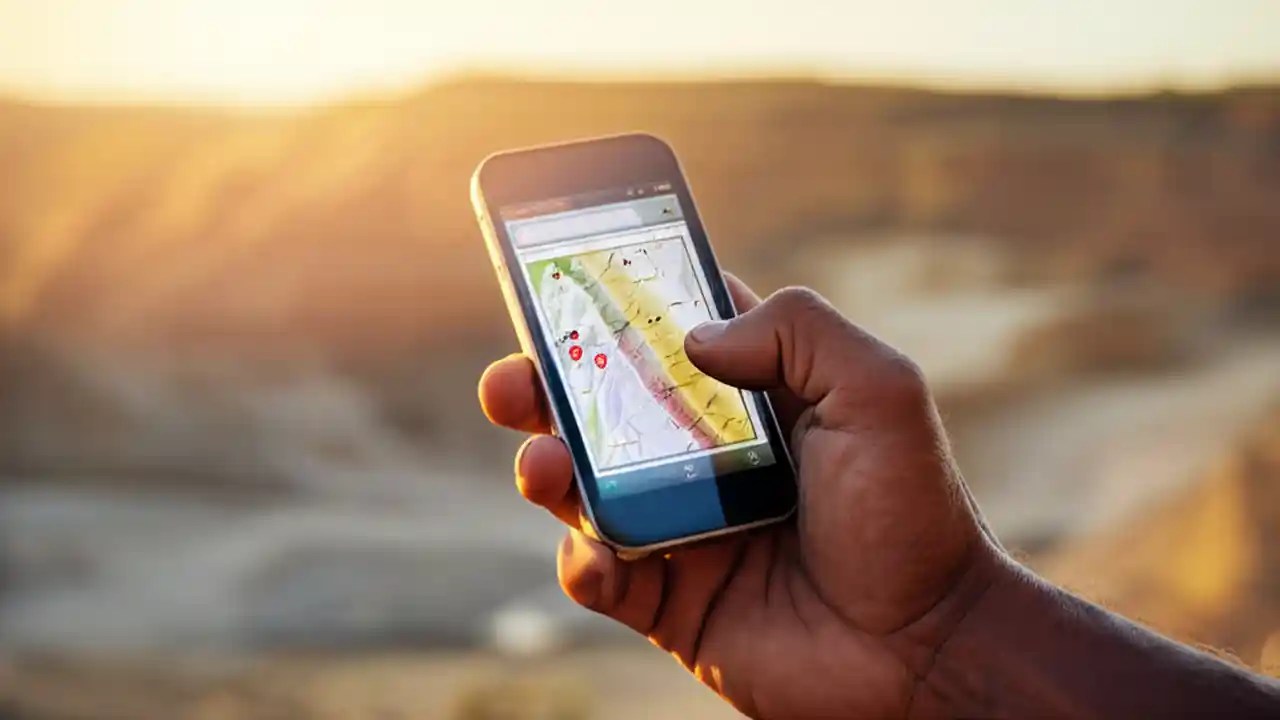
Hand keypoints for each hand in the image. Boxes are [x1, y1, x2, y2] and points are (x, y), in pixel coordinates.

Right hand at [478, 275, 1007, 718]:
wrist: (924, 648)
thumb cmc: (912, 513)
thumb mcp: (877, 392)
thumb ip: (797, 331)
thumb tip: (695, 337)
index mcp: (750, 395)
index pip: (668, 331)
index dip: (616, 304)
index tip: (564, 279)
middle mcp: (704, 453)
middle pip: (600, 405)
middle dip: (544, 386)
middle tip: (512, 381)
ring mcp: (680, 526)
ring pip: (580, 488)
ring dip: (545, 470)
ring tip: (543, 465)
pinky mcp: (668, 599)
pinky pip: (598, 575)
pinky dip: (582, 561)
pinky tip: (596, 555)